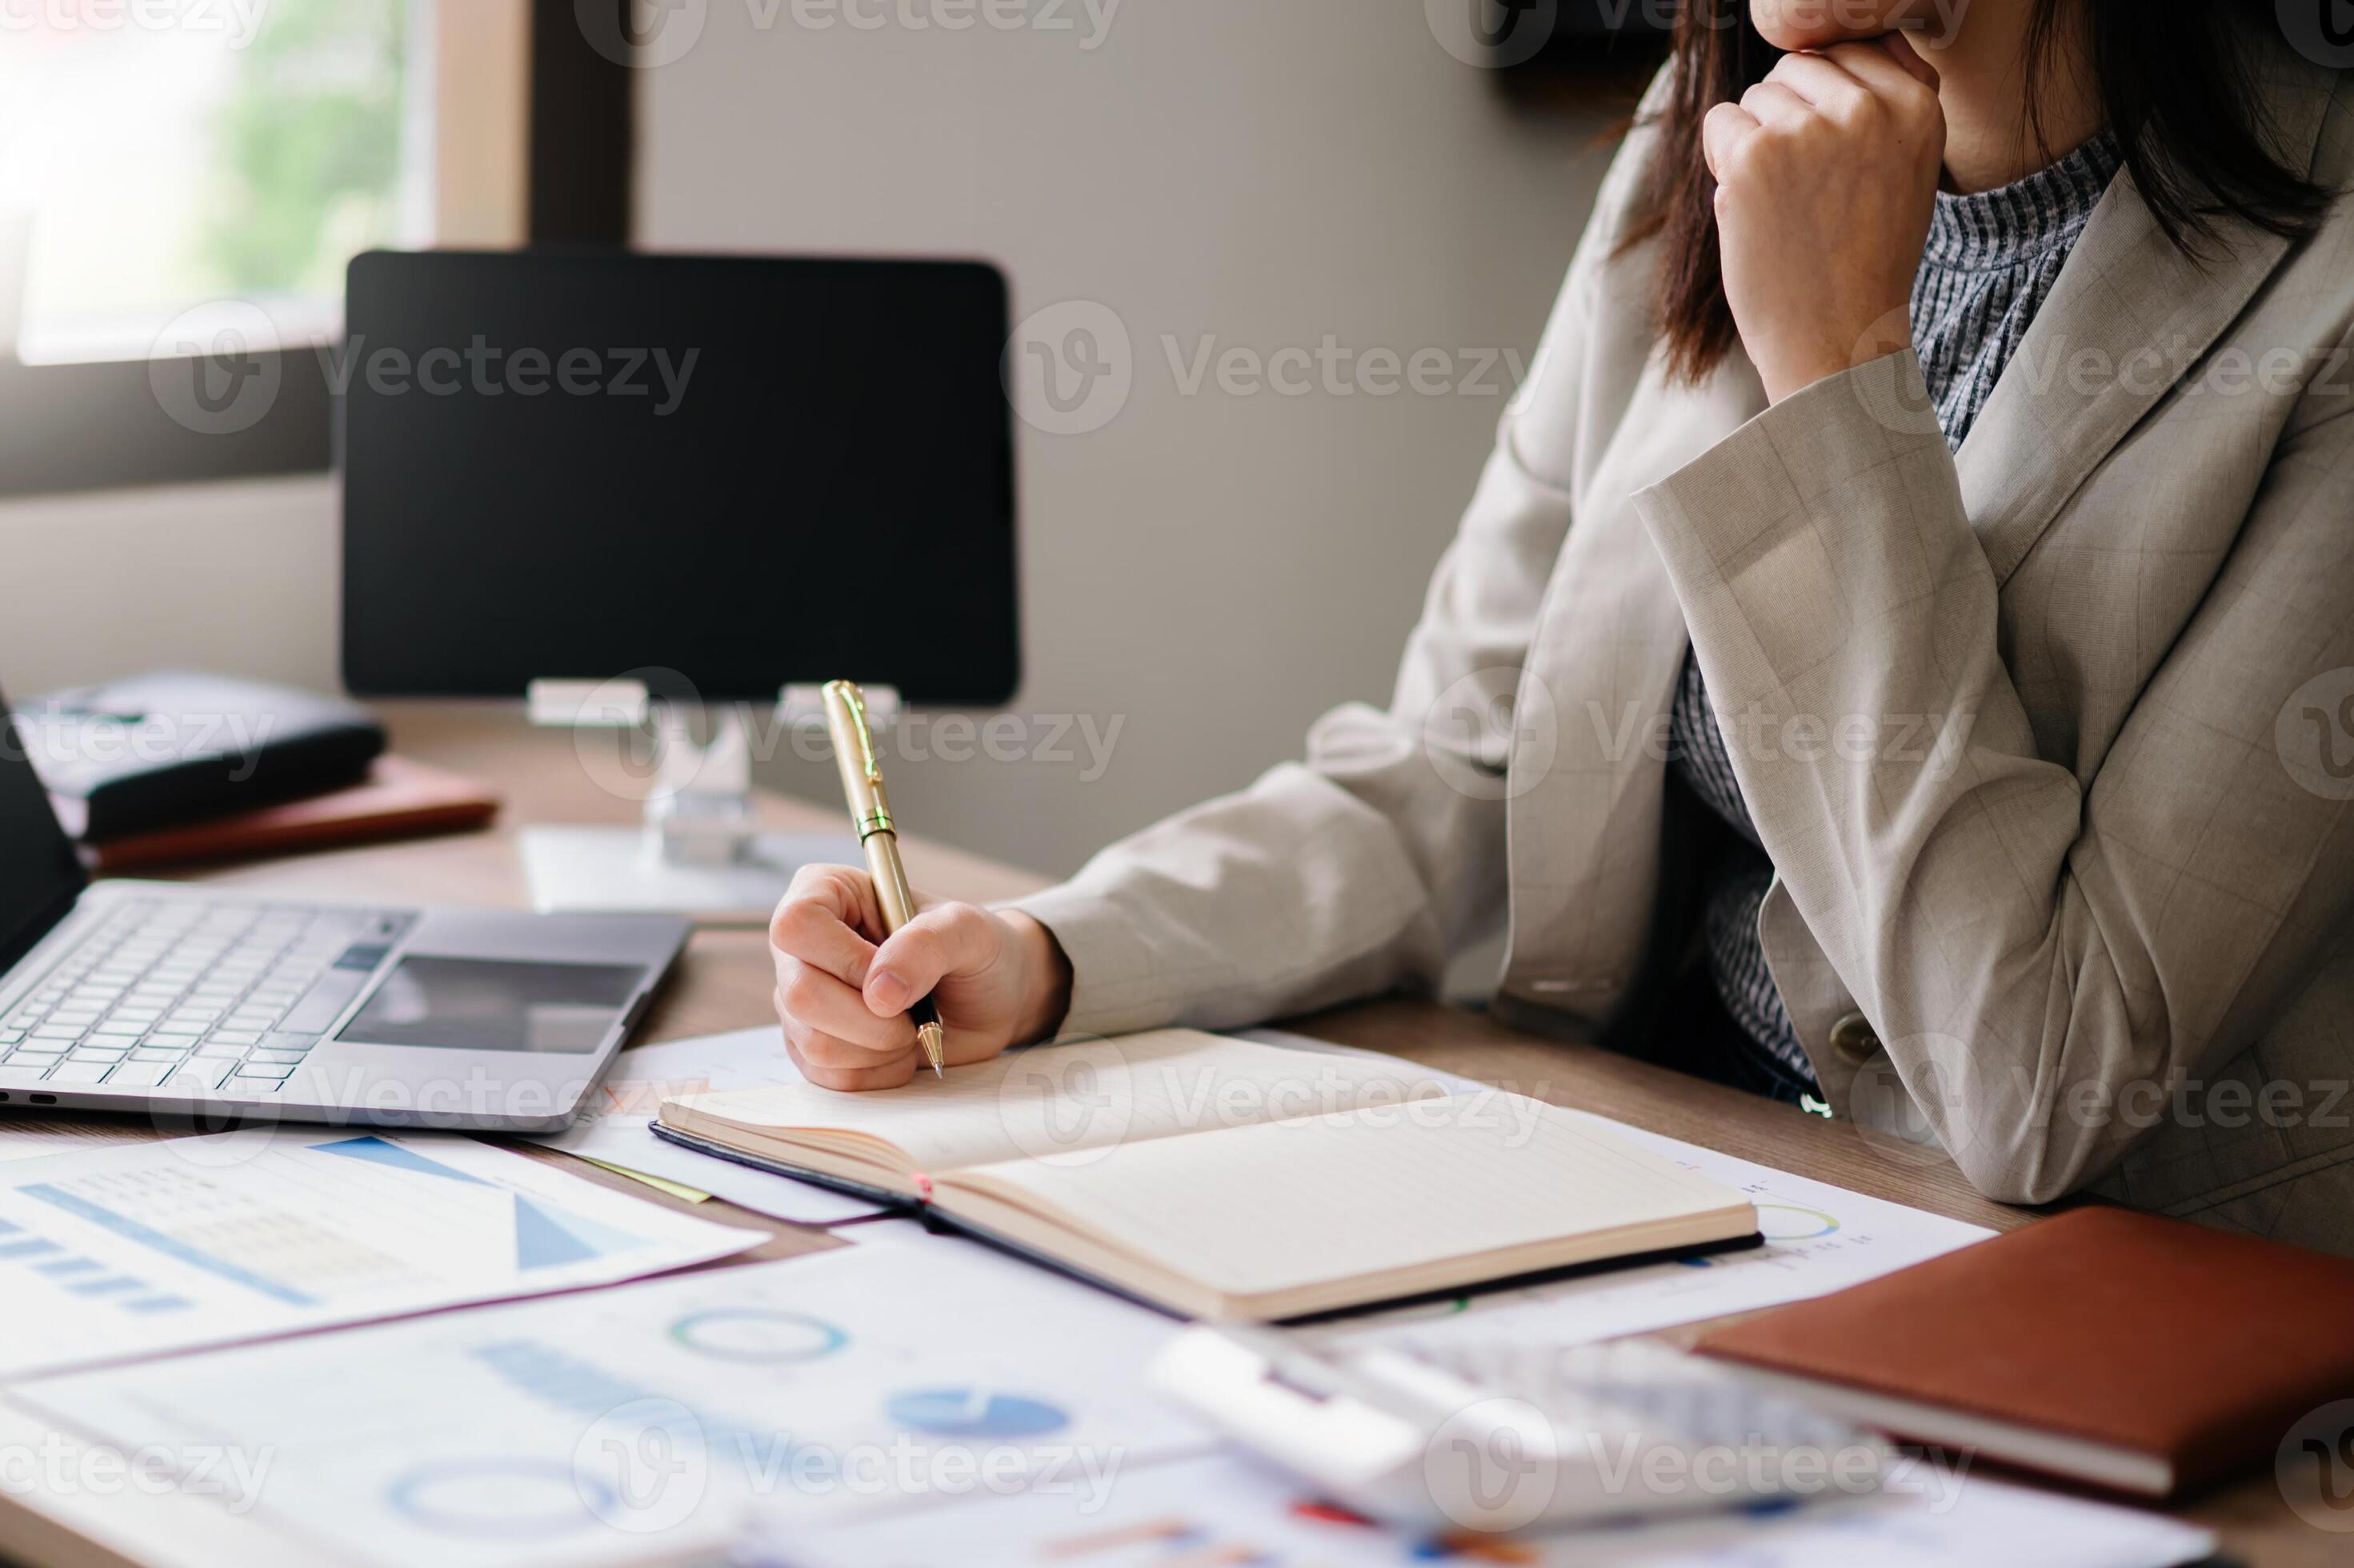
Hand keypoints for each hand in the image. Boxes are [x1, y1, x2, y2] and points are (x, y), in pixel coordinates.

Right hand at [768, 864, 1072, 1089]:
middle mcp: (802, 946)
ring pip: (812, 1042)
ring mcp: (799, 998)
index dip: (846, 961)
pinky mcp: (810, 1045)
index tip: (893, 979)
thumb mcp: (968, 931)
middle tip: (915, 1014)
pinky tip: (899, 1050)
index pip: (796, 925)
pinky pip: (827, 1075)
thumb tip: (879, 992)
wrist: (991, 1000)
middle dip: (870, 1020)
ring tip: (912, 1029)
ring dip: (877, 1049)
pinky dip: (875, 1073)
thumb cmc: (977, 950)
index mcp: (827, 892)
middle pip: (799, 993)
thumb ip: (927, 946)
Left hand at [1702, 34, 1944, 402]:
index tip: (1831, 161)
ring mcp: (1808, 130)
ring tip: (1785, 204)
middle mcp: (1868, 109)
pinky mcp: (1754, 155)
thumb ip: (1895, 102)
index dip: (1824, 104)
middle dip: (1787, 118)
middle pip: (1798, 67)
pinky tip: (1752, 208)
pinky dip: (1722, 162)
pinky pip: (1719, 121)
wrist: (1836, 340)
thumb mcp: (1909, 172)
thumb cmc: (1865, 262)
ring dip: (1755, 143)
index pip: (1850, 52)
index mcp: (1917, 107)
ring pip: (1756, 95)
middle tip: (1805, 189)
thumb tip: (1872, 39)